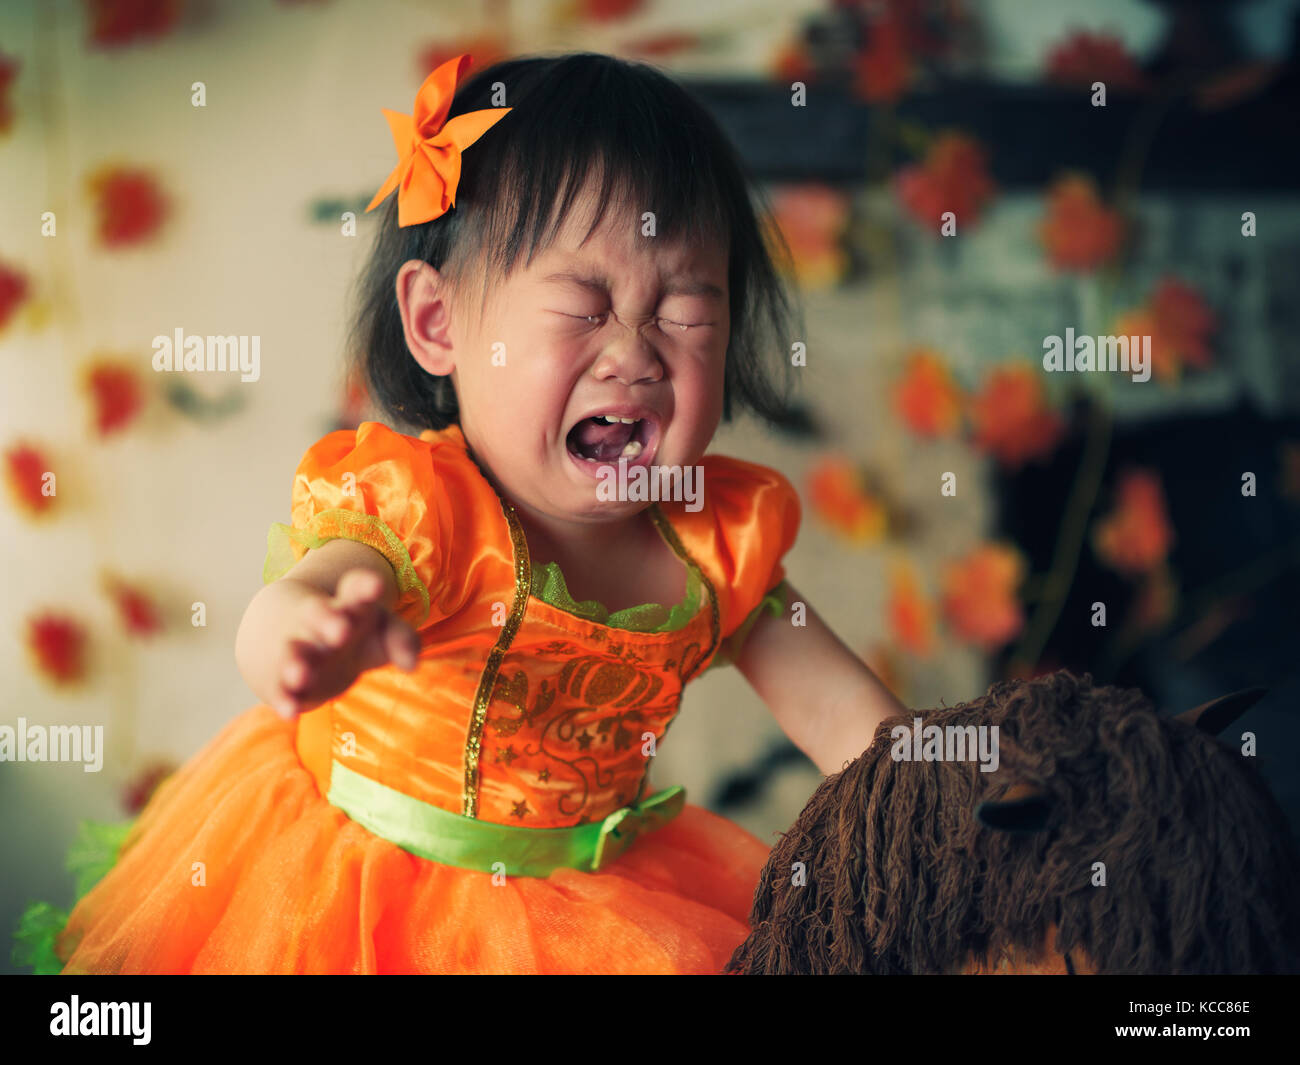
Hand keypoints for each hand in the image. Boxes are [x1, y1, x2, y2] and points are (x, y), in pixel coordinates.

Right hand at [269, 569, 419, 717]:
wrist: (287, 635)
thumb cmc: (353, 632)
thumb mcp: (381, 630)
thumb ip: (402, 639)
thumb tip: (411, 665)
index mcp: (348, 605)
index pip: (355, 588)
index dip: (365, 586)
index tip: (376, 586)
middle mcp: (318, 622)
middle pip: (319, 614)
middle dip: (329, 621)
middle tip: (341, 631)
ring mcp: (297, 649)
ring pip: (294, 653)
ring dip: (297, 664)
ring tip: (301, 675)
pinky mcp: (282, 679)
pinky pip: (280, 688)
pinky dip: (284, 700)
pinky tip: (289, 712)